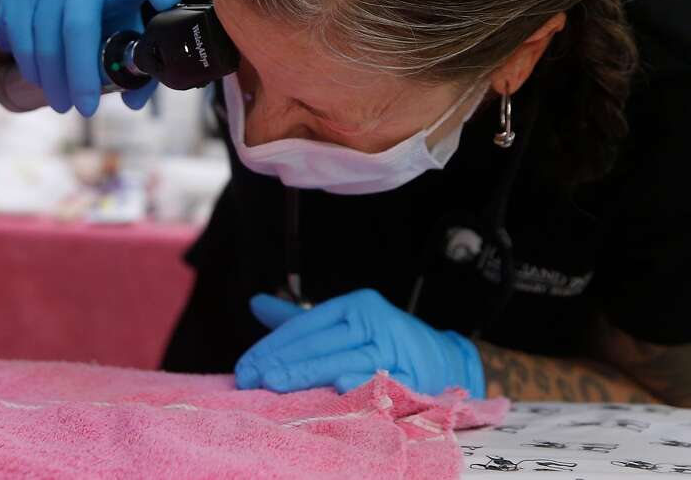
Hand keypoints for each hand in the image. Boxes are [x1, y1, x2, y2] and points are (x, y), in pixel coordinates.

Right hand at [0, 0, 180, 115]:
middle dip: (80, 72)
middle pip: (80, 20)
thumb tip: (132, 100)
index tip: (167, 0)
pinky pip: (19, 32)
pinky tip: (39, 81)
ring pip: (46, 31)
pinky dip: (30, 64)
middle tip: (86, 109)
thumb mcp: (120, 32)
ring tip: (62, 104)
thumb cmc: (98, 18)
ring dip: (53, 77)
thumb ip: (133, 65)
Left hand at [235, 288, 485, 396]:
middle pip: (320, 343)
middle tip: (249, 378)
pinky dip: (361, 384)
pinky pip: (383, 382)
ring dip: (308, 374)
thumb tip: (255, 303)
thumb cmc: (383, 343)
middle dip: (282, 362)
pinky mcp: (415, 374)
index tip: (244, 366)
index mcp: (356, 306)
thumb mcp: (345, 324)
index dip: (273, 345)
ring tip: (274, 384)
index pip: (306, 325)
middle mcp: (375, 321)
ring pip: (344, 360)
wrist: (447, 359)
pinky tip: (337, 387)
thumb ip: (300, 320)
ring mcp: (396, 347)